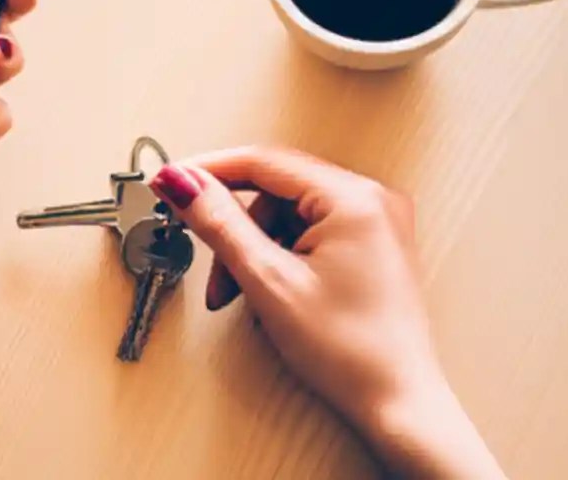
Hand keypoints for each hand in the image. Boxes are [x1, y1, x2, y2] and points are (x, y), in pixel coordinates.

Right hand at [150, 147, 502, 477]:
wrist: (397, 405)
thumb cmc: (353, 353)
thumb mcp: (269, 281)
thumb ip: (220, 223)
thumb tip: (183, 183)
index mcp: (354, 198)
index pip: (262, 161)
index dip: (208, 171)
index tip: (170, 182)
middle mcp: (371, 201)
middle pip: (273, 192)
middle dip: (236, 231)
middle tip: (216, 271)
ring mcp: (374, 224)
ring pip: (287, 217)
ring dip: (255, 252)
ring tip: (245, 296)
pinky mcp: (370, 248)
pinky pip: (308, 234)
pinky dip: (279, 260)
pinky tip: (271, 293)